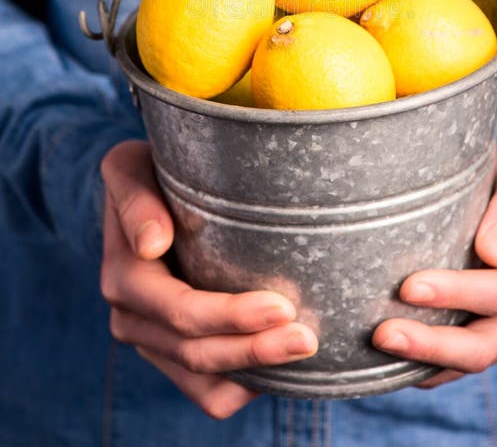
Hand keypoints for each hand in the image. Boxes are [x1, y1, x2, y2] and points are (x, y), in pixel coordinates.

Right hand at [100, 140, 317, 417]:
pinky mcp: (176, 355)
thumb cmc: (146, 172)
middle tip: (308, 337)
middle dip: (255, 350)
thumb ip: (135, 199)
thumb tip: (152, 244)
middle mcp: (133, 320)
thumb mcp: (129, 168)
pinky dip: (244, 386)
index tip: (282, 306)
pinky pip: (211, 393)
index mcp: (124, 278)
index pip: (180, 311)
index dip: (231, 316)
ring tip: (305, 350)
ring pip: (206, 381)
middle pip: (197, 353)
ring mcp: (154, 343)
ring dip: (255, 372)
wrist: (147, 191)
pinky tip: (282, 367)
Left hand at [372, 147, 496, 386]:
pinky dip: (425, 370)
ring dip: (423, 359)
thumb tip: (493, 253)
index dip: (457, 295)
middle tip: (383, 332)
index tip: (409, 287)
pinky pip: (454, 371)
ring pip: (469, 362)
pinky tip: (388, 363)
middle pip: (485, 343)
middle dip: (433, 341)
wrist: (491, 196)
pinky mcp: (481, 344)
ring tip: (380, 341)